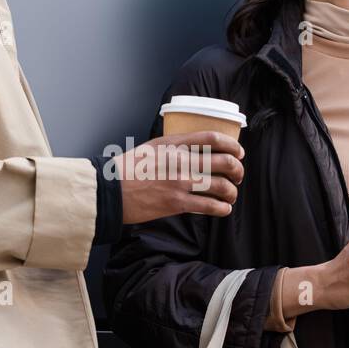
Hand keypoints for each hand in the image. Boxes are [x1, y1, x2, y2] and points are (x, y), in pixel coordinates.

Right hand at [114, 129, 244, 223]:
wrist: (109, 190)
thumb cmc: (128, 169)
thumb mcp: (152, 148)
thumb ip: (174, 147)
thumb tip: (193, 150)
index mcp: (174, 143)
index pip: (213, 138)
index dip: (232, 145)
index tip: (238, 152)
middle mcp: (181, 160)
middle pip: (224, 161)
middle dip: (238, 170)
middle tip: (238, 176)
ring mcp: (180, 182)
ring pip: (221, 185)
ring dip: (232, 191)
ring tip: (231, 195)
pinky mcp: (176, 203)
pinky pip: (209, 206)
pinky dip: (222, 208)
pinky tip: (223, 209)